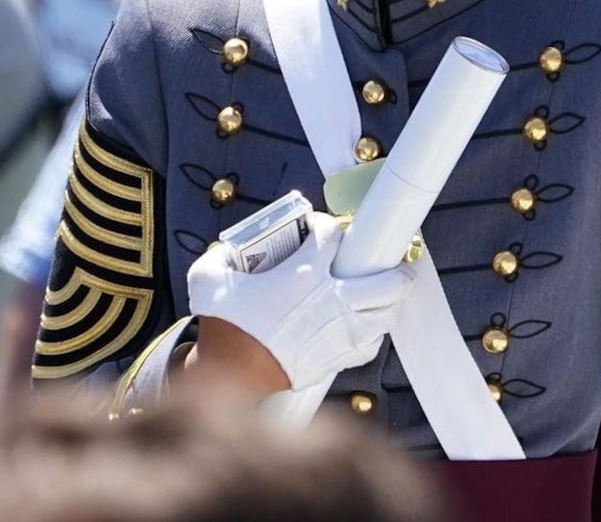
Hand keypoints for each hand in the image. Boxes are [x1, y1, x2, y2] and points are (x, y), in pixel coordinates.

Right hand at [187, 212, 413, 390]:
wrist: (229, 376)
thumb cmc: (223, 325)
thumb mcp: (209, 277)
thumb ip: (221, 254)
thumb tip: (230, 249)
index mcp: (305, 273)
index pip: (333, 235)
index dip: (327, 224)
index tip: (316, 227)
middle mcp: (330, 300)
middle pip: (385, 278)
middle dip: (392, 264)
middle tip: (388, 256)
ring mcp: (338, 331)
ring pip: (385, 312)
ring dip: (391, 299)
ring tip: (389, 289)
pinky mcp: (336, 358)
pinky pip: (370, 344)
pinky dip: (374, 332)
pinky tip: (367, 325)